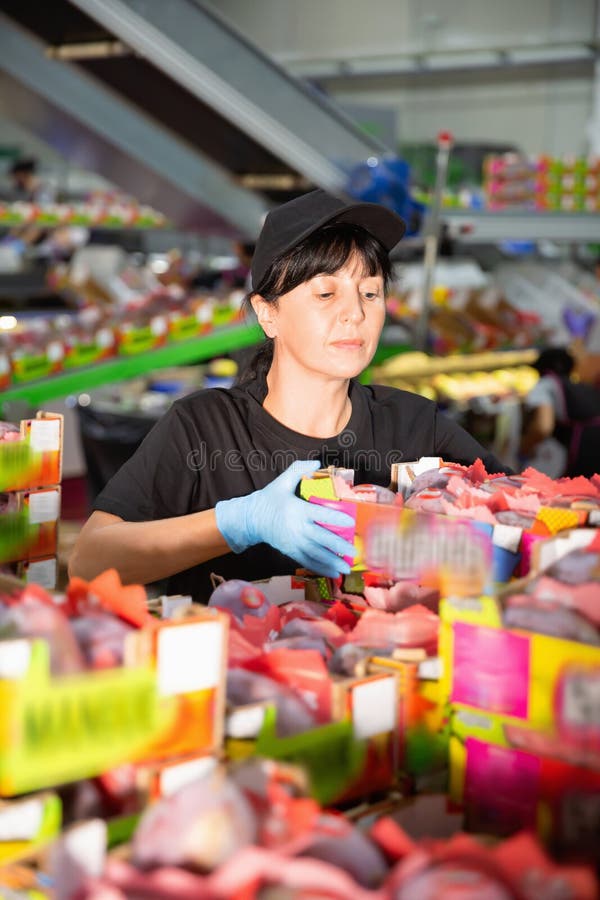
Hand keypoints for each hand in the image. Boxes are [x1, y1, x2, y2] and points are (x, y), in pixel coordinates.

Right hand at [215, 460, 355, 577]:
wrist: (250, 519)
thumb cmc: (269, 499)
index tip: (351, 522)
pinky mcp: (290, 551)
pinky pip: (307, 561)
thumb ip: (299, 469)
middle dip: (339, 546)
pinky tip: (333, 573)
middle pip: (321, 538)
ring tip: (346, 568)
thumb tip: (317, 462)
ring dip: (332, 562)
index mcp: (298, 509)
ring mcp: (293, 542)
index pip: (321, 514)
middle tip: (354, 553)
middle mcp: (297, 527)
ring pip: (316, 553)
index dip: (336, 518)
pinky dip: (321, 569)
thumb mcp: (282, 481)